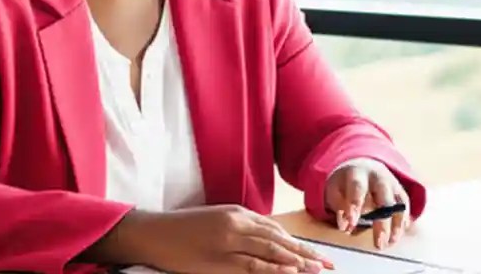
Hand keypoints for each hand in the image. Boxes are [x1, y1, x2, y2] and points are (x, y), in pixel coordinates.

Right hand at [98, 205, 334, 273]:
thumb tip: (266, 241)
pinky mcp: (218, 259)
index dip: (298, 242)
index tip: (316, 252)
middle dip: (305, 252)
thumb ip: (241, 228)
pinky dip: (272, 268)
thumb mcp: (216, 220)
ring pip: (270, 251)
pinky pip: (250, 266)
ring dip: (296, 261)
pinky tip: (289, 271)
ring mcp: (228, 240)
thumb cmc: (183, 229)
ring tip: (316, 269)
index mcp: (238, 213)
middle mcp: (237, 223)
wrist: (153, 233)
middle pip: (278, 239)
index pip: (276, 229)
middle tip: (327, 263)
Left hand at [324, 158, 410, 248]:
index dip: (355, 205)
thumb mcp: (335, 189)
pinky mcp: (400, 191)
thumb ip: (340, 206)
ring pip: (399, 204)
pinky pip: (405, 206)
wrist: (362, 165)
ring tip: (390, 242)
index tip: (352, 224)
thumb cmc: (345, 183)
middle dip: (383, 222)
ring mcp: (392, 183)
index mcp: (358, 173)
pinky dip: (403, 221)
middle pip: (384, 198)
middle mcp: (378, 177)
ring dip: (396, 225)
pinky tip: (398, 235)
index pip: (357, 188)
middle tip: (379, 243)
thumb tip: (345, 226)